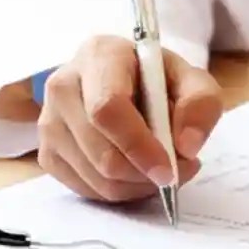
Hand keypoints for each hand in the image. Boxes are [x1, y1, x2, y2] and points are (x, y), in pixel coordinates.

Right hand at [37, 35, 222, 201]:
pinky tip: (134, 174)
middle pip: (101, 152)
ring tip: (157, 169)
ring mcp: (49, 122)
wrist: (124, 84)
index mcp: (99, 56)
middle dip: (144, 174)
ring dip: (135, 186)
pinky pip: (85, 189)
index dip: (139, 146)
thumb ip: (201, 104)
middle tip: (174, 172)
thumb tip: (187, 146)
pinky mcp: (47, 153)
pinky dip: (118, 192)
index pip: (108, 108)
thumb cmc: (156, 81)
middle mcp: (63, 86)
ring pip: (95, 177)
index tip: (167, 169)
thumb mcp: (191, 81)